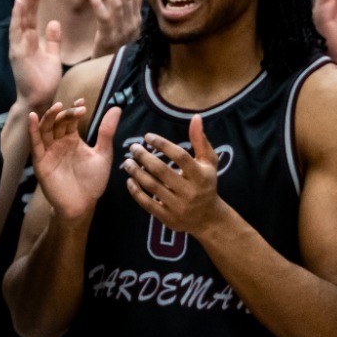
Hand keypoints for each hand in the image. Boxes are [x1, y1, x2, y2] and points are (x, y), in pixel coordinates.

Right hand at [9, 0, 64, 110]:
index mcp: (30, 40)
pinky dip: (18, 17)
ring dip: (23, 1)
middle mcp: (22, 41)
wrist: (39, 100)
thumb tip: (54, 22)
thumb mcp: (52, 56)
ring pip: (20, 19)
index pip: (32, 15)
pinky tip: (20, 4)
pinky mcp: (17, 53)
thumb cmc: (45, 81)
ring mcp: (18, 46)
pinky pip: (17, 32)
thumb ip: (52, 40)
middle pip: (25, 13)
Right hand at [28, 101, 119, 224]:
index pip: (70, 120)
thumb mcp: (103, 154)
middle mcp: (58, 143)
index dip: (74, 109)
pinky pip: (35, 144)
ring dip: (49, 117)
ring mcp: (49, 152)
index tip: (82, 101)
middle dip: (66, 113)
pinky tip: (33, 117)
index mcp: (72, 140)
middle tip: (78, 108)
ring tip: (57, 107)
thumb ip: (106, 132)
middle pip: (58, 122)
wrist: (82, 205)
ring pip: (45, 129)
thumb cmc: (92, 182)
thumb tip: (117, 108)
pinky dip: (33, 130)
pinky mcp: (41, 162)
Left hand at [88, 0, 143, 55]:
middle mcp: (132, 25)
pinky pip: (105, 18)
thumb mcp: (125, 28)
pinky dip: (98, 3)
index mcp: (136, 21)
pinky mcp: (110, 39)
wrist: (108, 76)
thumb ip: (132, 8)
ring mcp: (122, 32)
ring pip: (117, 4)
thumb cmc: (114, 51)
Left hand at [124, 115, 224, 236]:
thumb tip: (196, 117)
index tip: (147, 136)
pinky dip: (136, 191)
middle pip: (161, 171)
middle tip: (133, 148)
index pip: (179, 156)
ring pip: (152, 186)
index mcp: (201, 175)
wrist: (208, 219)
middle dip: (144, 157)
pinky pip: (147, 203)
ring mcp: (178, 206)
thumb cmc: (206, 184)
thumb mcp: (209, 162)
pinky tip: (129, 180)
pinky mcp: (167, 217)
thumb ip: (200, 141)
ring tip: (127, 162)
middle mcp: (190, 191)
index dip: (162, 144)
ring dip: (136, 172)